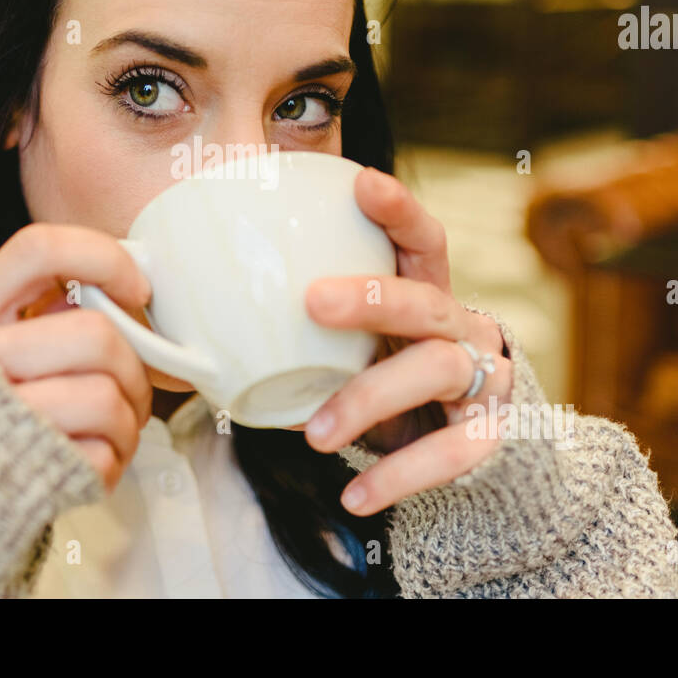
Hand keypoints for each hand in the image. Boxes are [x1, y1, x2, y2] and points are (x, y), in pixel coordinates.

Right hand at [0, 222, 154, 491]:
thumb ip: (30, 311)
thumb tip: (118, 294)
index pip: (38, 249)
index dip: (103, 258)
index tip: (135, 288)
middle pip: (96, 335)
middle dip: (134, 366)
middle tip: (127, 385)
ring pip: (107, 397)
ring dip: (128, 419)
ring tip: (108, 430)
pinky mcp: (23, 476)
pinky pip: (103, 456)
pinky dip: (111, 462)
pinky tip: (87, 461)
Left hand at [299, 166, 513, 515]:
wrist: (465, 442)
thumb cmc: (389, 373)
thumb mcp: (355, 341)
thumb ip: (300, 322)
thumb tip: (186, 306)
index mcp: (428, 290)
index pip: (422, 239)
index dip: (397, 210)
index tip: (362, 181)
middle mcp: (462, 325)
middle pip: (426, 300)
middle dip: (373, 296)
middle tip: (312, 303)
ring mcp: (485, 378)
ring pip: (437, 371)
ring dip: (370, 398)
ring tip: (315, 434)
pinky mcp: (491, 434)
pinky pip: (453, 452)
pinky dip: (402, 474)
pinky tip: (355, 495)